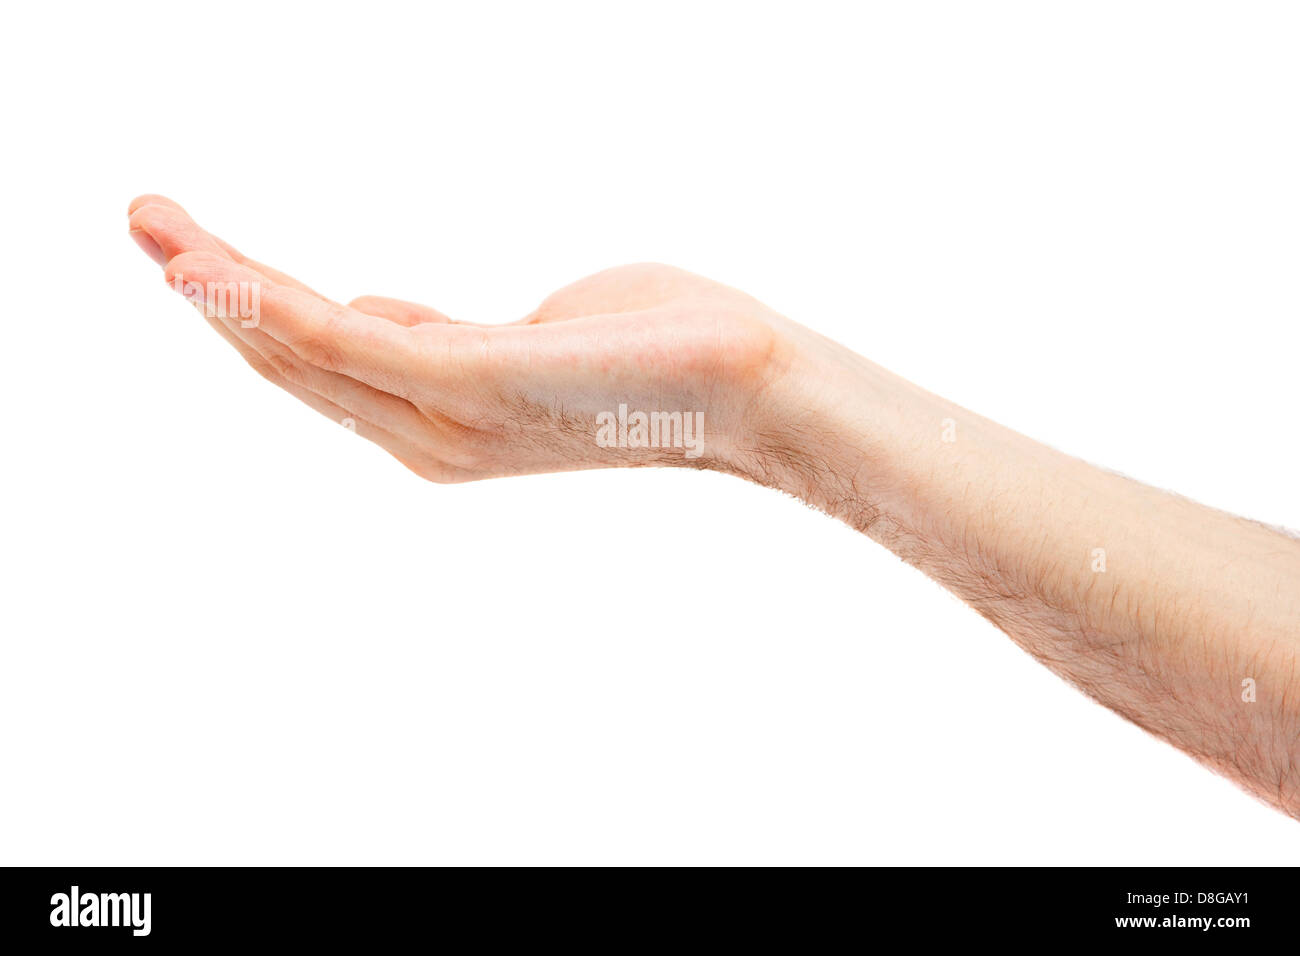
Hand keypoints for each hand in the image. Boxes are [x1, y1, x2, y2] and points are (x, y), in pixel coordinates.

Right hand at [128, 195, 790, 482]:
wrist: (753, 383)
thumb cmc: (663, 350)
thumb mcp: (531, 334)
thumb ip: (444, 334)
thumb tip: (379, 313)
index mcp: (445, 419)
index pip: (327, 365)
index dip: (253, 310)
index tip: (198, 252)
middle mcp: (429, 435)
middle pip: (294, 362)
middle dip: (213, 292)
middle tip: (144, 220)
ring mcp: (443, 418)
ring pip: (298, 349)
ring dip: (214, 283)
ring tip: (147, 220)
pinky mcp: (465, 383)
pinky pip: (336, 337)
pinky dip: (261, 299)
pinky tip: (204, 260)